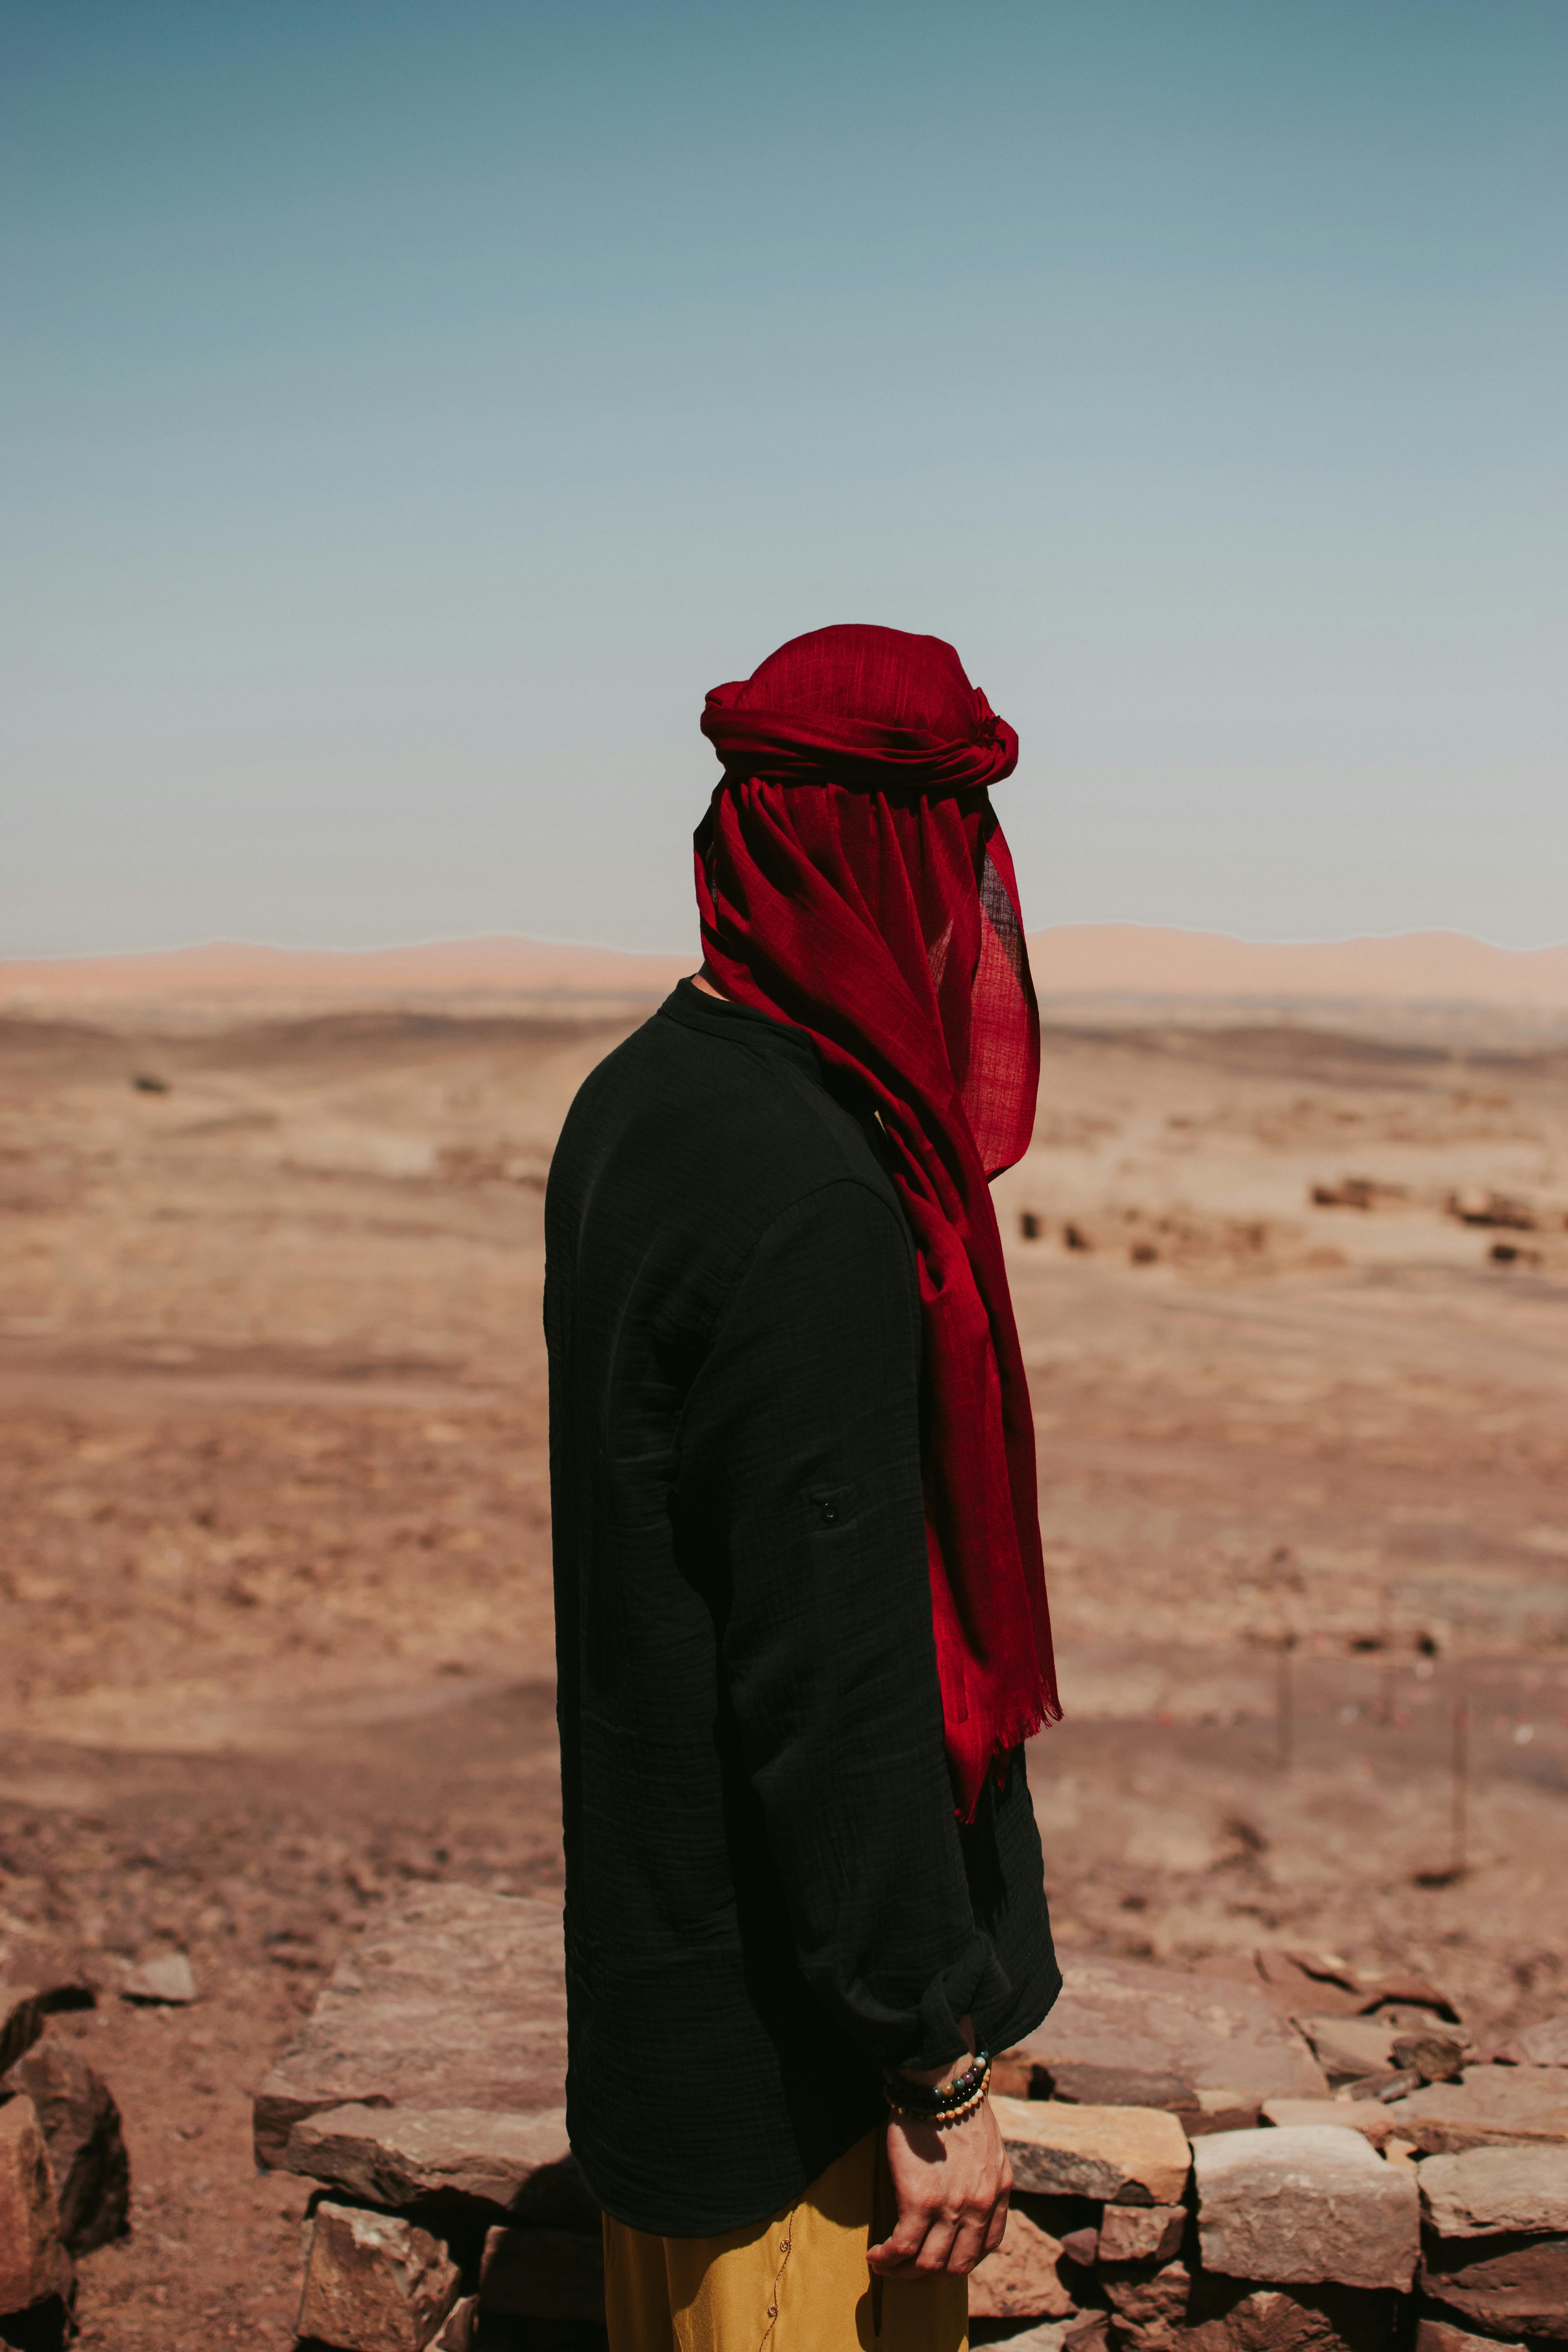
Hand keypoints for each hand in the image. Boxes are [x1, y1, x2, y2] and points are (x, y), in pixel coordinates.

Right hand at [867, 2097, 1011, 2277]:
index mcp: (998, 2190)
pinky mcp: (919, 2200)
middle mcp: (980, 2205)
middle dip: (931, 2275)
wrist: (940, 2081)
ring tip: (886, 2266)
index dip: (962, 2259)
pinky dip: (888, 2260)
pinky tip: (875, 2256)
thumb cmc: (955, 2103)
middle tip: (910, 2269)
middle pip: (958, 2265)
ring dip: (904, 2273)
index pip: (987, 2245)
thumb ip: (981, 2175)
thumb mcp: (986, 2144)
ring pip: (928, 2264)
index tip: (941, 2258)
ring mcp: (951, 2207)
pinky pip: (903, 2247)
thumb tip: (961, 2193)